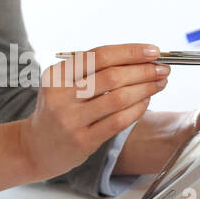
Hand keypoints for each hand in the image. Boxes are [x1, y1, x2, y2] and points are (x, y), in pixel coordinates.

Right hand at [19, 44, 170, 181]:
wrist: (36, 147)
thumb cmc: (59, 110)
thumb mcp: (63, 85)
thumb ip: (93, 71)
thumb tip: (140, 59)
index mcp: (56, 75)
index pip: (99, 56)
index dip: (130, 52)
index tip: (154, 51)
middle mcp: (60, 95)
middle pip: (111, 76)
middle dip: (143, 70)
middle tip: (163, 69)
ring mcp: (70, 120)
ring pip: (117, 99)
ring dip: (145, 89)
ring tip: (160, 83)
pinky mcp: (82, 140)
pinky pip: (117, 121)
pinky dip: (136, 109)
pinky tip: (146, 102)